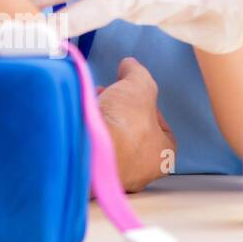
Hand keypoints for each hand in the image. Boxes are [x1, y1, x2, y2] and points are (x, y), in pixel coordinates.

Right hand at [97, 57, 176, 191]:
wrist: (89, 149)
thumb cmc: (124, 125)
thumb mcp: (139, 86)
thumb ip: (137, 73)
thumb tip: (130, 65)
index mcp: (162, 155)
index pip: (161, 129)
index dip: (147, 108)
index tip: (132, 95)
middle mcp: (141, 171)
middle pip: (133, 135)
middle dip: (120, 114)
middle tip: (107, 98)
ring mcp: (114, 175)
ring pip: (111, 144)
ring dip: (102, 124)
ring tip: (90, 107)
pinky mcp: (90, 176)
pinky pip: (91, 151)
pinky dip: (86, 135)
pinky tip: (79, 121)